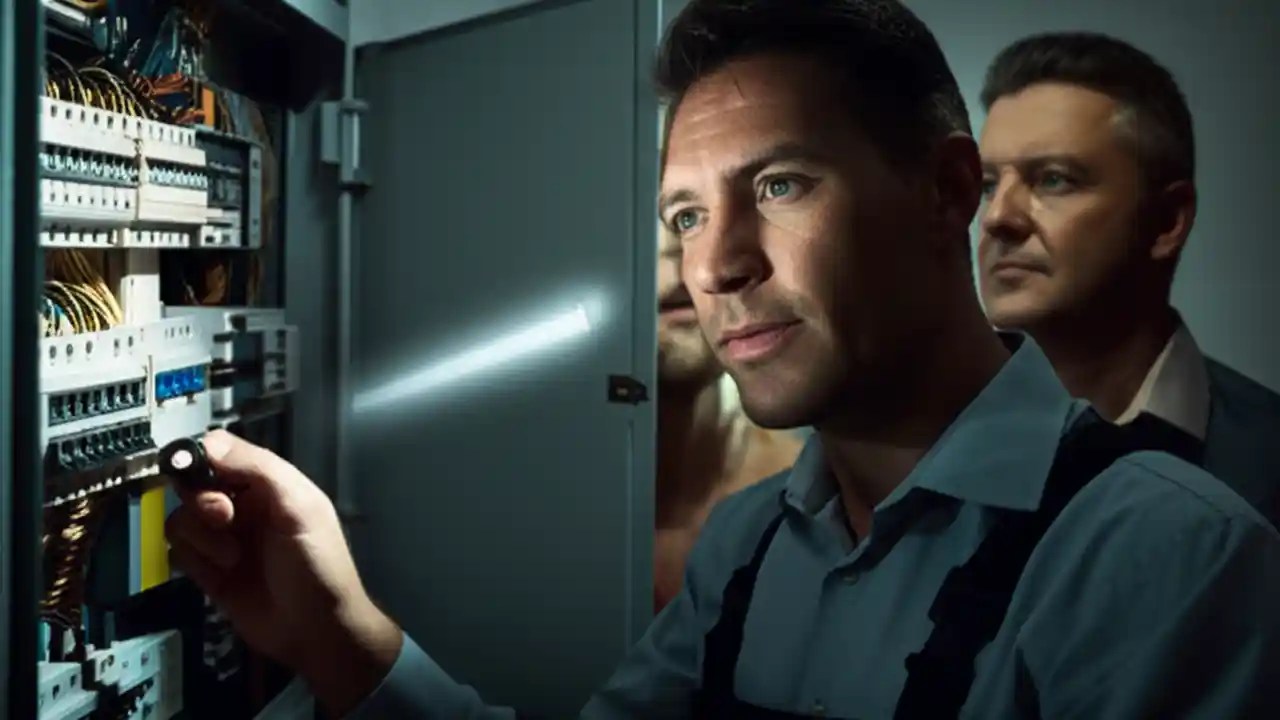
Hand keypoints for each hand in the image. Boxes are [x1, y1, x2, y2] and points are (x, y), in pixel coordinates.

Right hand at [164, 430, 401, 715]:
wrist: (315, 629)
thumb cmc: (319, 565)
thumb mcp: (299, 507)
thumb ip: (259, 469)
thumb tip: (210, 442)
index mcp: (268, 484)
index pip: (220, 453)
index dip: (200, 457)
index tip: (187, 467)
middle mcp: (242, 506)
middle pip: (192, 484)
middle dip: (202, 500)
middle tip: (224, 518)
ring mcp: (223, 538)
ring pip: (181, 518)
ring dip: (203, 537)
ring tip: (234, 557)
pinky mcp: (208, 570)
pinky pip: (180, 552)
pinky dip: (196, 559)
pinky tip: (224, 572)